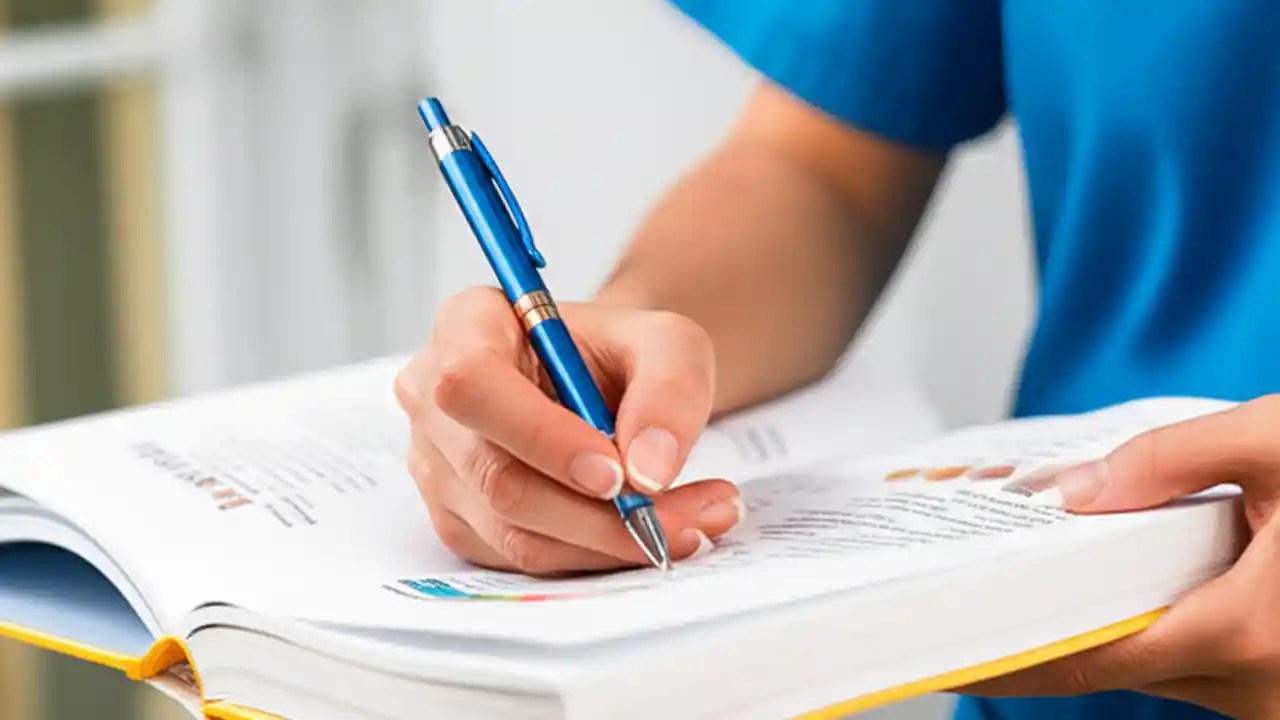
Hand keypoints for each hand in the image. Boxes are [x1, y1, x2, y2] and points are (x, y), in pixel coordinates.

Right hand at [395, 287, 742, 575]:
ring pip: (516, 532)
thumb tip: (649, 468)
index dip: (541, 437)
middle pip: (498, 477)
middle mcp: (433, 400)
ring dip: (612, 542)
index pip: (473, 384)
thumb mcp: (666, 341)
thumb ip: (670, 388)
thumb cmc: (617, 352)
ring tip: (694, 523)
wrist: (600, 383)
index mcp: (465, 326)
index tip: (618, 473)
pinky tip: (652, 533)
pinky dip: (597, 555)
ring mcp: (438, 468)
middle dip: (602, 513)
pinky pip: (526, 559)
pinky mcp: (461, 521)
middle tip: (691, 517)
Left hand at [964, 396, 1279, 718]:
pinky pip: (1189, 660)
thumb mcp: (1276, 441)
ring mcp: (1266, 693)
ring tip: (1035, 575)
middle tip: (972, 593)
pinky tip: (1117, 578)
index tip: (949, 647)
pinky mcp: (1270, 681)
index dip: (1013, 652)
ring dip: (1102, 621)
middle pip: (1111, 659)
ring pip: (1150, 663)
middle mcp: (1255, 683)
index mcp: (1246, 631)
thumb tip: (1073, 493)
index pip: (1089, 658)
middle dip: (1047, 622)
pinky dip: (1150, 623)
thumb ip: (1170, 459)